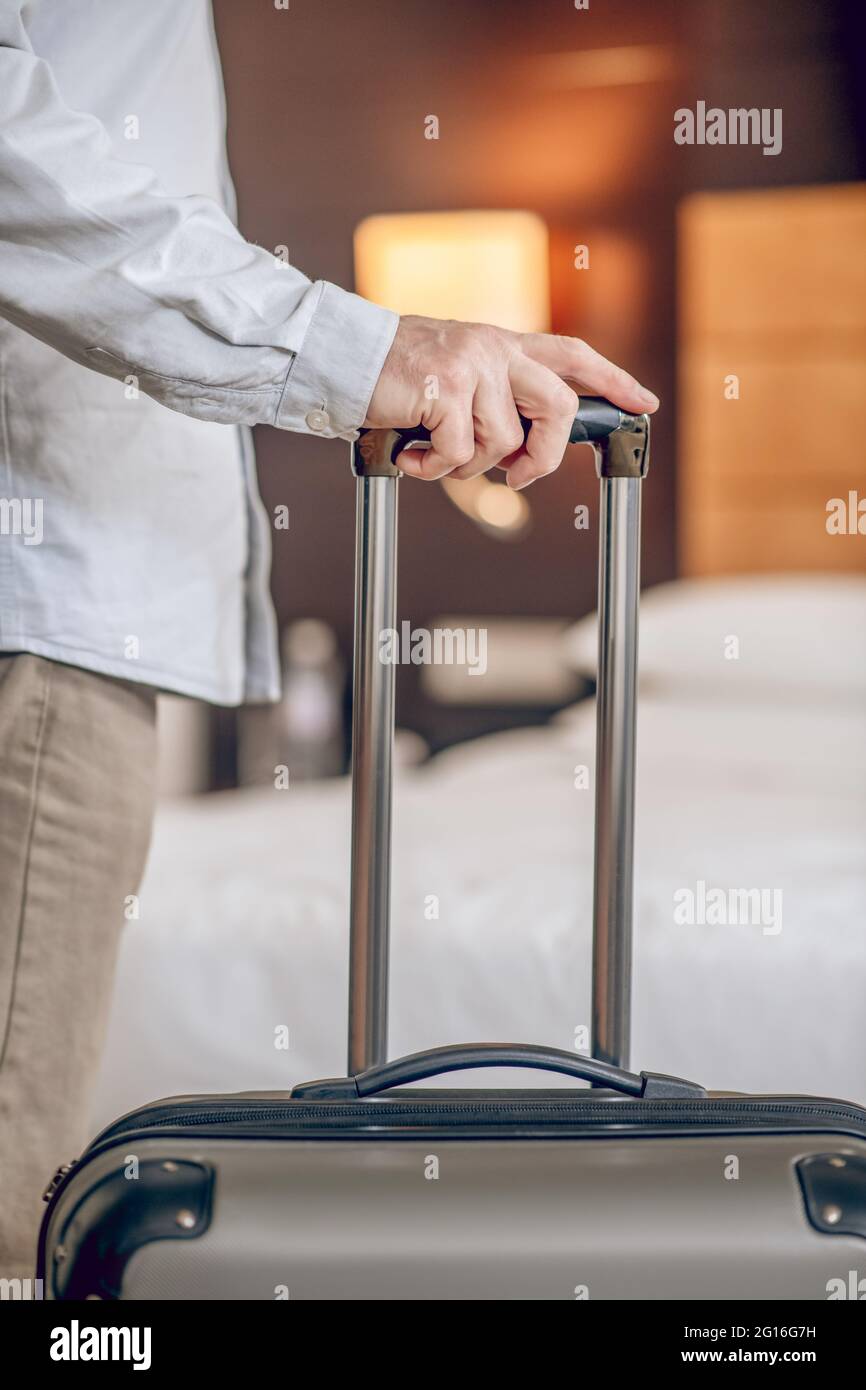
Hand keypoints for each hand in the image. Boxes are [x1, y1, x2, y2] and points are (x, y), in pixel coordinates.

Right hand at [364, 315, 658, 488]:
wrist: (343, 356)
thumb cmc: (394, 378)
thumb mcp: (454, 377)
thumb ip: (492, 398)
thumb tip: (520, 453)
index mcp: (501, 344)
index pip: (572, 355)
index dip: (612, 380)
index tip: (643, 404)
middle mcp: (494, 348)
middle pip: (559, 406)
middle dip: (544, 455)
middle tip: (516, 478)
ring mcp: (472, 365)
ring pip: (501, 441)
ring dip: (466, 466)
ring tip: (433, 457)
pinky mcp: (445, 387)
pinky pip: (460, 453)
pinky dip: (435, 469)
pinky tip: (414, 457)